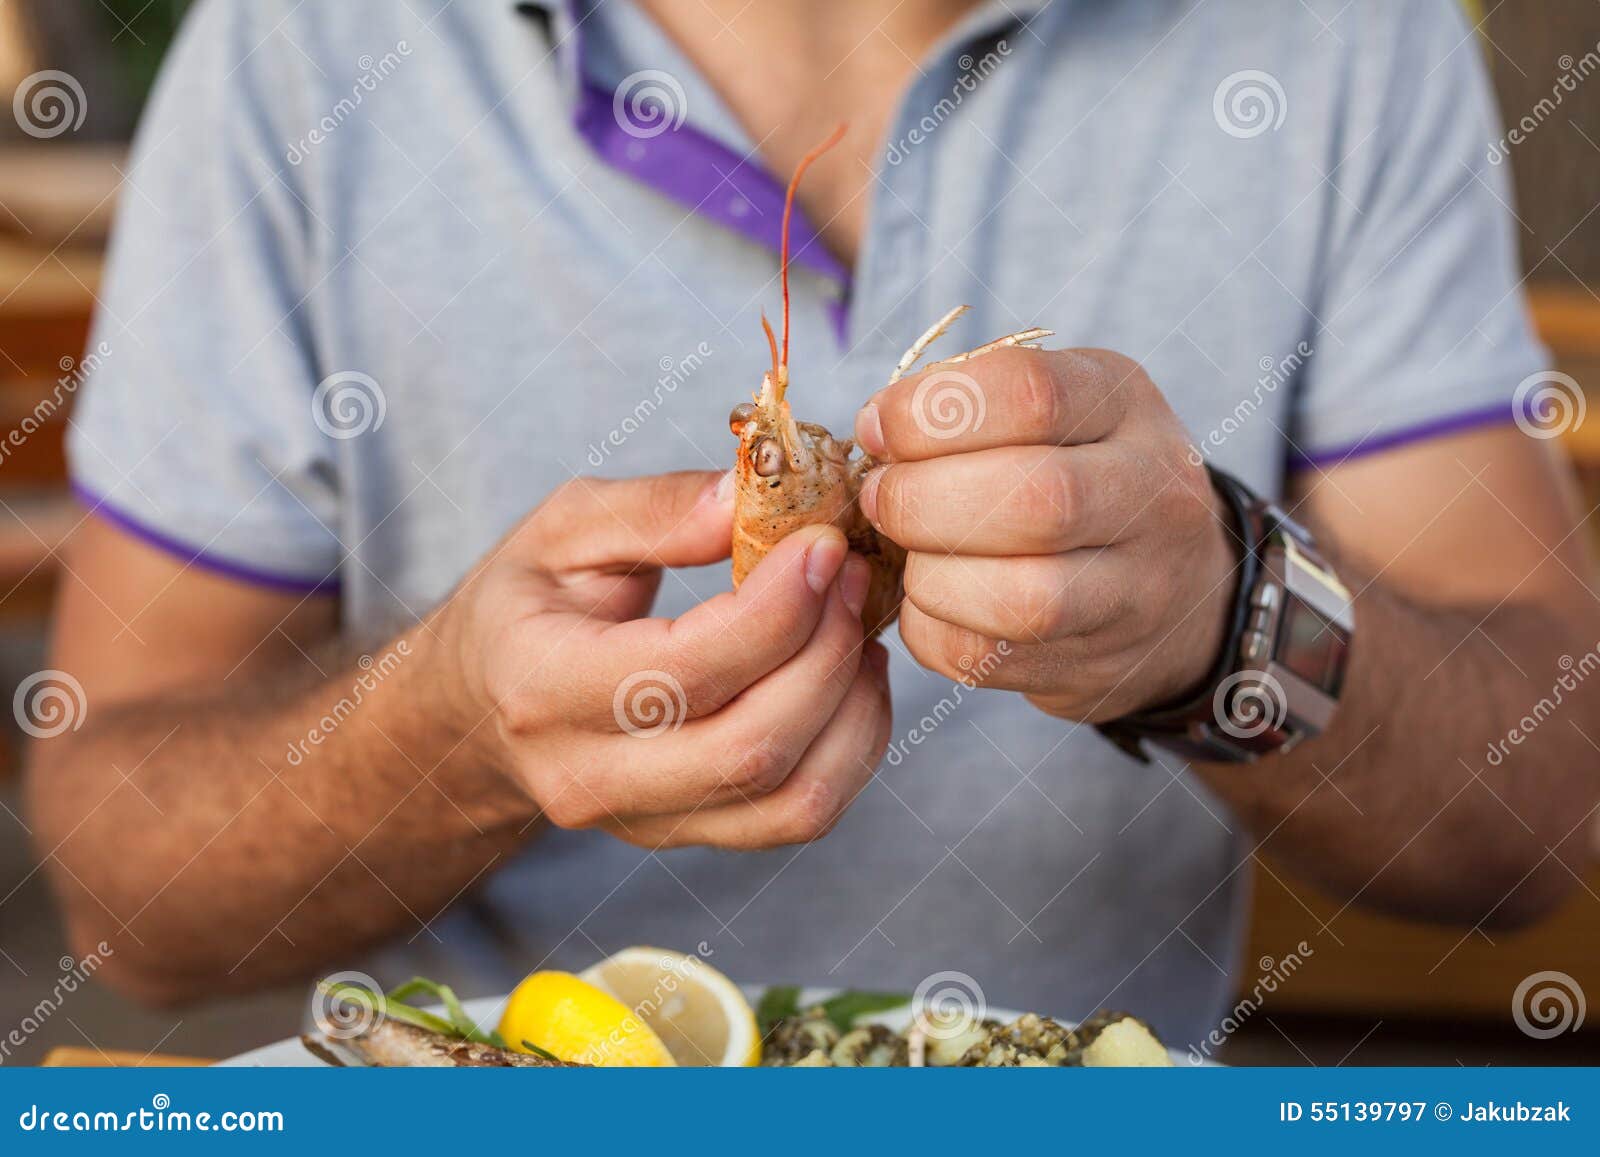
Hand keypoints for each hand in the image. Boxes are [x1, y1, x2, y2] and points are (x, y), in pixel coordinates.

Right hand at [434, 470, 890, 848]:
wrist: (481, 705)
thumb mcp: (565, 528)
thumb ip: (657, 509)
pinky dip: (851, 748)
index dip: (778, 608)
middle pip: (750, 746)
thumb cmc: (528, 603)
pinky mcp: (686, 837)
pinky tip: (848, 678)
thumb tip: (753, 496)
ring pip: (792, 799)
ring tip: (855, 624)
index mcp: (542, 686)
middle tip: (850, 574)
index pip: (685, 668)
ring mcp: (641, 821)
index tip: (822, 543)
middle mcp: (588, 776)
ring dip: (852, 707)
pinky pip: (799, 815)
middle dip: (826, 653)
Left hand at [853, 347, 1236, 722]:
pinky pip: (987, 658)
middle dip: (920, 499)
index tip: (877, 428)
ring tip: (909, 552)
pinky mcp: (1095, 666)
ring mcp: (1134, 592)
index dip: (928, 412)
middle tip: (880, 499)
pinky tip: (930, 601)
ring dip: (930, 575)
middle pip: (1033, 499)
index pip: (1030, 393)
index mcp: (1128, 406)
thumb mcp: (1060, 410)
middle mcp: (1150, 496)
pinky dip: (932, 628)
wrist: (1180, 590)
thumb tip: (877, 429)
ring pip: (1022, 599)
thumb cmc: (1083, 475)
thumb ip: (973, 406)